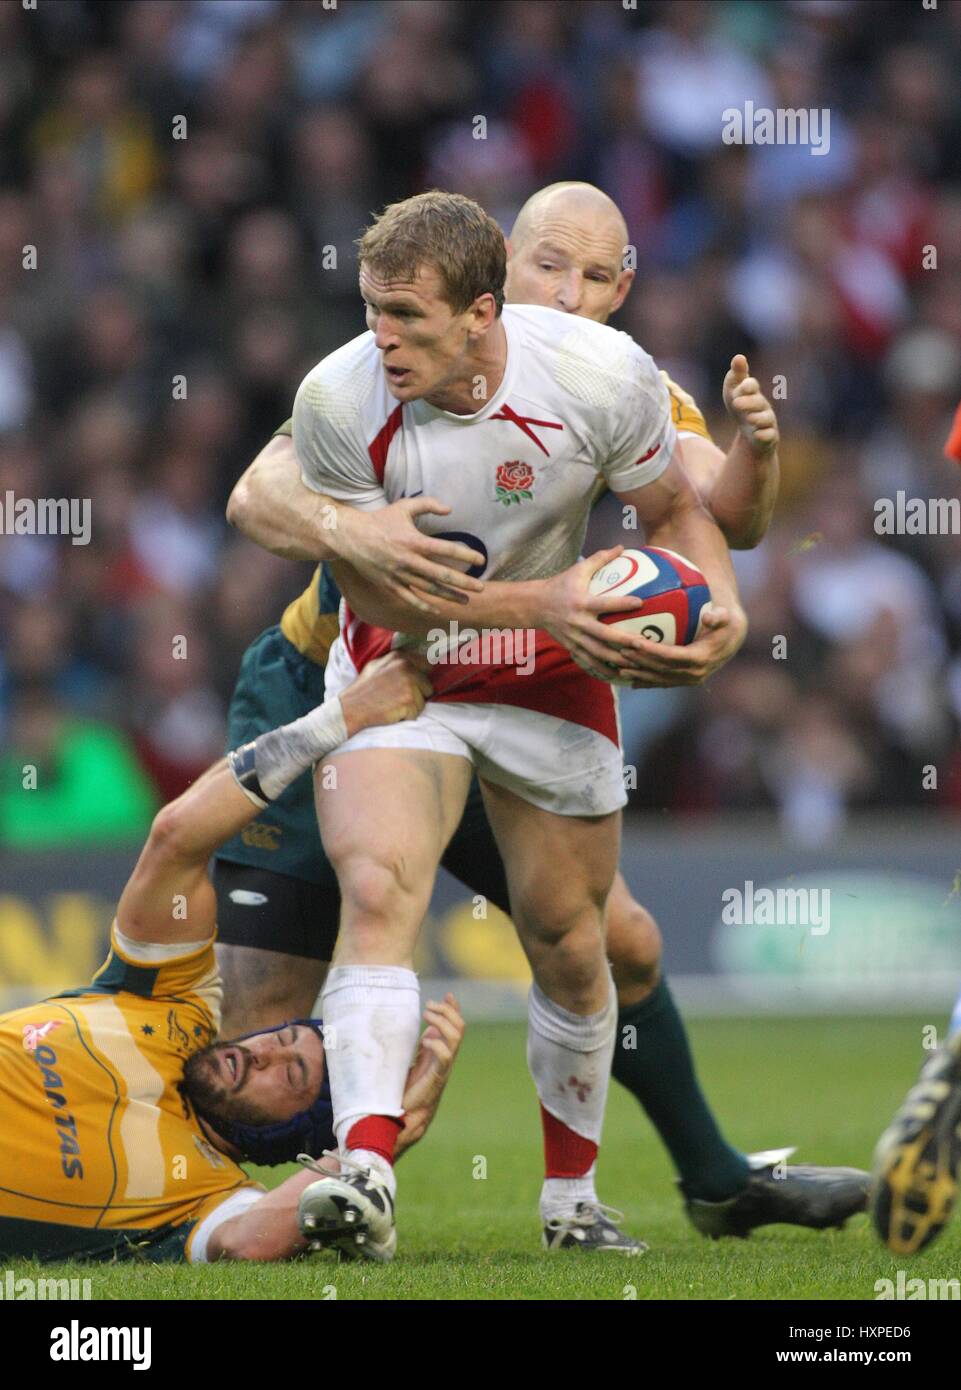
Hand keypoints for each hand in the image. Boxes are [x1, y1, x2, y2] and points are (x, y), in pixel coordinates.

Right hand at [339, 499, 485, 611]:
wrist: (351, 536)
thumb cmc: (380, 520)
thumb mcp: (404, 506)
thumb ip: (428, 505)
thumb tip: (450, 509)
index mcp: (414, 541)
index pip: (446, 550)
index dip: (466, 555)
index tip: (480, 560)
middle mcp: (409, 560)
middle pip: (442, 574)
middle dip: (463, 582)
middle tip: (481, 588)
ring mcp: (399, 574)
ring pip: (429, 589)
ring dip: (449, 596)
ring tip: (465, 600)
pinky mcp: (389, 584)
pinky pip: (409, 598)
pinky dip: (423, 605)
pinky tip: (437, 609)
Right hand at [340, 651, 432, 735]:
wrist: (351, 708)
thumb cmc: (363, 689)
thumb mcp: (377, 665)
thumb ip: (397, 662)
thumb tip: (418, 663)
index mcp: (400, 657)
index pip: (427, 666)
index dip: (420, 679)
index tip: (410, 686)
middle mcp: (406, 667)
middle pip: (428, 686)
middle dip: (417, 695)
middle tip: (396, 698)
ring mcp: (409, 683)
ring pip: (423, 701)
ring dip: (411, 707)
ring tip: (392, 705)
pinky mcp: (409, 700)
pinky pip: (417, 713)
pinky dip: (407, 717)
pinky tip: (392, 712)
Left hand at [397, 995, 464, 1153]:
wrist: (408, 1115)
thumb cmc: (409, 1089)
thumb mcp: (416, 1060)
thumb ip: (423, 1046)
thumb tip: (427, 1029)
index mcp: (442, 1051)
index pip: (456, 1025)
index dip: (454, 1009)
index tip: (447, 994)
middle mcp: (446, 1057)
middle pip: (460, 1027)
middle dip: (447, 1011)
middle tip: (428, 1006)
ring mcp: (444, 1066)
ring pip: (456, 1036)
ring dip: (442, 1021)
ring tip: (426, 1014)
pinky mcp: (437, 1076)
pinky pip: (445, 1055)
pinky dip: (437, 1043)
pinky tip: (425, 1040)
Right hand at [540, 546, 654, 681]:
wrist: (534, 606)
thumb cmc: (561, 585)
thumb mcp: (578, 570)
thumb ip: (600, 558)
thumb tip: (623, 546)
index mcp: (581, 602)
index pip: (604, 603)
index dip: (622, 603)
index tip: (641, 603)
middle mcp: (578, 623)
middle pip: (603, 636)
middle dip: (624, 642)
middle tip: (644, 645)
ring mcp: (574, 638)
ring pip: (598, 654)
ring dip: (617, 661)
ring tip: (637, 666)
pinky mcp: (572, 648)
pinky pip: (590, 663)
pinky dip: (604, 671)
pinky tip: (619, 677)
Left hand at [613, 601, 747, 687]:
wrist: (730, 641)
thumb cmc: (725, 624)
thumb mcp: (726, 617)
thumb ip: (719, 616)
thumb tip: (709, 618)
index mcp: (700, 658)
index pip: (671, 656)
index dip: (652, 650)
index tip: (634, 641)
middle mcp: (694, 674)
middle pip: (661, 669)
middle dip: (640, 662)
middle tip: (620, 652)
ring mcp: (688, 680)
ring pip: (659, 679)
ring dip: (638, 674)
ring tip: (618, 668)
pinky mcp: (683, 682)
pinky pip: (661, 682)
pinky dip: (645, 681)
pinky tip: (628, 678)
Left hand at [723, 355, 778, 456]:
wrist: (749, 433)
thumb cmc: (741, 405)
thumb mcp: (733, 390)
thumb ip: (736, 375)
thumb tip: (739, 357)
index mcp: (752, 393)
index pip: (751, 386)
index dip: (748, 385)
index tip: (743, 385)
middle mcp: (762, 406)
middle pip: (758, 402)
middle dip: (749, 402)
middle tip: (736, 403)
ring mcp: (767, 421)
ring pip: (766, 419)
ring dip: (757, 418)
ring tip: (749, 419)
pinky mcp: (769, 437)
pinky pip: (770, 436)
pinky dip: (765, 435)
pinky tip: (758, 435)